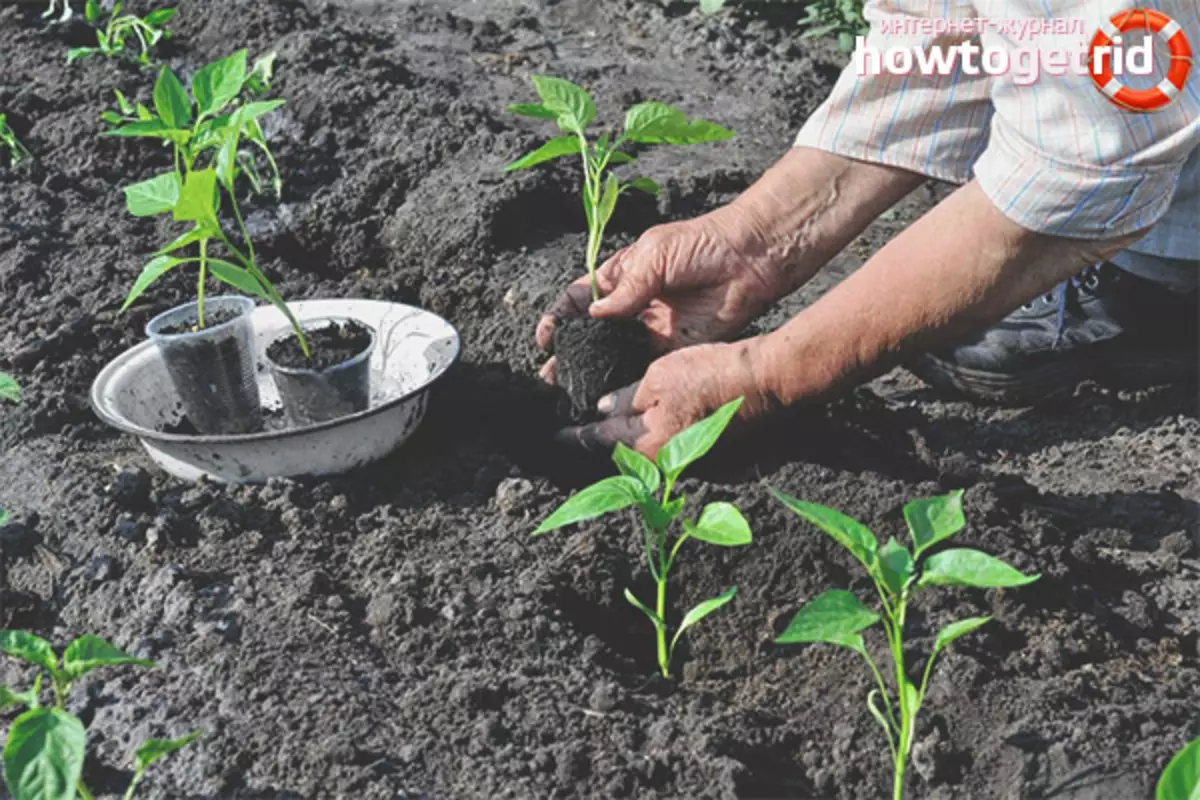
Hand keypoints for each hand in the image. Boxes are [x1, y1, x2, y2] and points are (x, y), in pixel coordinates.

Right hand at [536, 207, 787, 381]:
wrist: (750, 258)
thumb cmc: (701, 244)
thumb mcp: (653, 255)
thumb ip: (625, 289)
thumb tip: (594, 316)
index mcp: (622, 276)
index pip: (580, 299)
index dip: (559, 317)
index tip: (545, 336)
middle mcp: (634, 305)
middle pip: (593, 333)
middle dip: (570, 352)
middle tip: (551, 376)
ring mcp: (653, 328)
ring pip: (615, 354)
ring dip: (594, 371)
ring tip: (570, 390)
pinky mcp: (675, 348)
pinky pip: (646, 367)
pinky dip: (626, 380)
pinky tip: (607, 392)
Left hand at [555, 339, 773, 456]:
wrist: (769, 384)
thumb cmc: (713, 376)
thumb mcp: (659, 376)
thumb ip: (627, 396)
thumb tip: (604, 408)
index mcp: (647, 446)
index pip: (596, 441)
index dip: (571, 436)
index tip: (553, 437)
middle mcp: (667, 465)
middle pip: (624, 454)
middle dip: (604, 440)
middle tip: (583, 425)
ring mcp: (694, 465)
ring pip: (652, 452)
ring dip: (635, 438)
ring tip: (619, 420)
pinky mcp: (716, 459)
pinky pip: (678, 450)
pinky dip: (664, 437)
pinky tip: (662, 419)